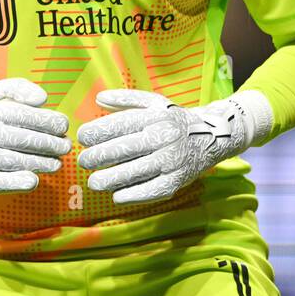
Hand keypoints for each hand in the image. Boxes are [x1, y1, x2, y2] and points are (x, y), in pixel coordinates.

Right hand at [0, 78, 70, 192]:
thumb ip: (21, 88)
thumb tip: (43, 100)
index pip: (24, 116)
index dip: (49, 121)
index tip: (64, 125)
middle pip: (22, 140)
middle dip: (50, 144)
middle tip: (66, 146)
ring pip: (14, 162)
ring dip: (41, 164)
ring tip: (57, 162)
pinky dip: (16, 183)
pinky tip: (34, 180)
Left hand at [75, 89, 271, 204]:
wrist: (212, 136)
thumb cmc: (174, 119)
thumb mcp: (154, 102)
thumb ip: (125, 100)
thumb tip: (98, 99)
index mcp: (155, 116)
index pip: (121, 124)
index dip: (98, 131)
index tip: (81, 137)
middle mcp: (164, 137)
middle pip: (126, 148)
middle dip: (99, 156)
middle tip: (83, 162)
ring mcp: (172, 160)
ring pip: (136, 172)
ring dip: (111, 179)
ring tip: (94, 182)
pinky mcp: (178, 180)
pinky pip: (152, 190)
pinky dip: (133, 195)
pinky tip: (116, 197)